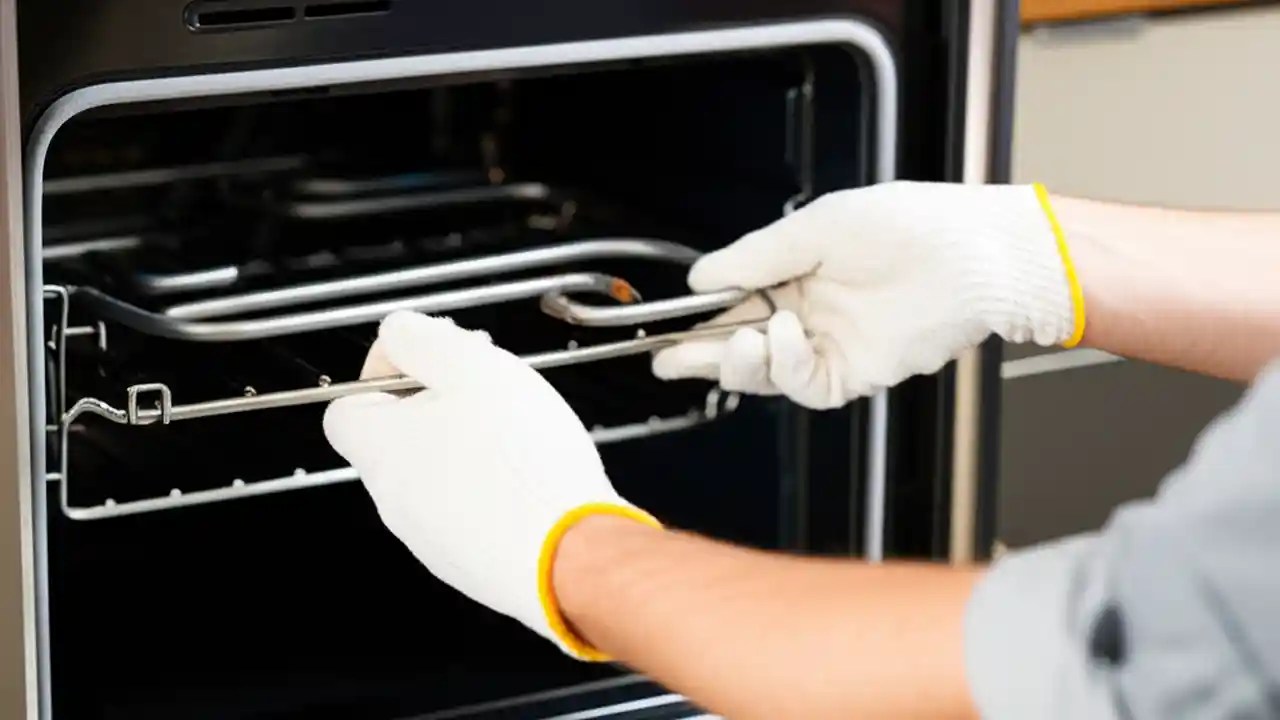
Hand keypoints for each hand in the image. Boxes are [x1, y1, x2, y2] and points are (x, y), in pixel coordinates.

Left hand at [323, 311, 658, 660]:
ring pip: (435, 474)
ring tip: (520, 433)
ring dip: (468, 446)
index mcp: (380, 447)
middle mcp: (393, 498)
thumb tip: (397, 332)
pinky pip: (468, 511)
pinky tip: (531, 476)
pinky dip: (492, 488)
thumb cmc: (522, 462)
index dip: (384, 372)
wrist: (569, 553)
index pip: (344, 405)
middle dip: (439, 403)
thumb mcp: (471, 368)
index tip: (429, 360)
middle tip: (488, 388)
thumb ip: (422, 339)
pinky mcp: (469, 563)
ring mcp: (430, 538)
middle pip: (397, 436)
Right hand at [652, 181, 1083, 408]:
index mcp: (796, 273)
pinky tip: (780, 338)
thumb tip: (701, 278)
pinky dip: (783, 367)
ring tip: (742, 341)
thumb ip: (758, 256)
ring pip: (767, 372)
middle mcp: (809, 313)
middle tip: (666, 362)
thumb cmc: (907, 226)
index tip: (664, 326)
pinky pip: (804, 383)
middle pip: (741, 344)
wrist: (973, 257)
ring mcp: (831, 345)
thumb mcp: (818, 226)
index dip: (698, 319)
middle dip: (702, 356)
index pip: (734, 302)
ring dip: (742, 362)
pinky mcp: (855, 372)